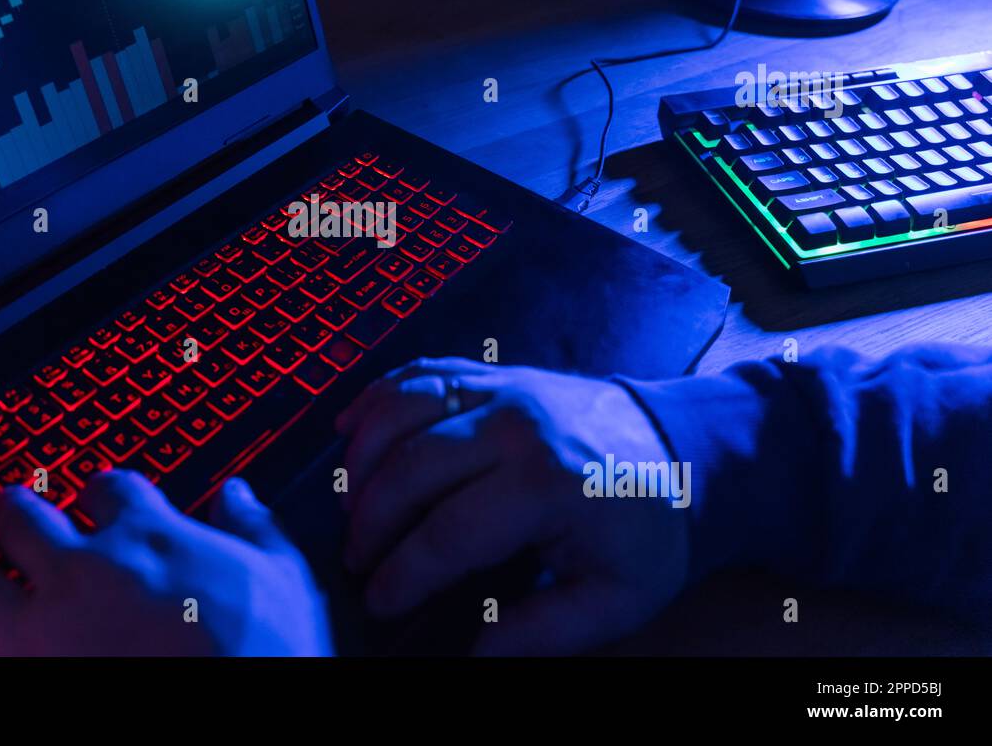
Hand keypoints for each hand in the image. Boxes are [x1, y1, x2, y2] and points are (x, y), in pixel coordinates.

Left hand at [0, 472, 330, 655]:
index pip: (112, 491)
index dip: (105, 492)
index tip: (104, 498)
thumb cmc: (271, 656)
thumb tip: (237, 498)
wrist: (247, 712)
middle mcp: (85, 570)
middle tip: (7, 508)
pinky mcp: (18, 679)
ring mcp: (41, 631)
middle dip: (15, 511)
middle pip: (29, 520)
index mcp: (149, 536)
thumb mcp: (285, 579)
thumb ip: (255, 530)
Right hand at [336, 357, 687, 654]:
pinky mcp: (494, 372)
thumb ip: (544, 632)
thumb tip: (476, 657)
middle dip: (370, 521)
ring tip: (347, 503)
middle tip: (355, 559)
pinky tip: (349, 426)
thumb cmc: (645, 527)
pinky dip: (377, 397)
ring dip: (362, 455)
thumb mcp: (616, 597)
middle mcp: (515, 427)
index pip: (448, 533)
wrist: (682, 447)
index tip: (379, 602)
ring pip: (404, 408)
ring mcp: (502, 389)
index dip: (402, 574)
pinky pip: (421, 373)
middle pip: (411, 468)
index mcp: (546, 486)